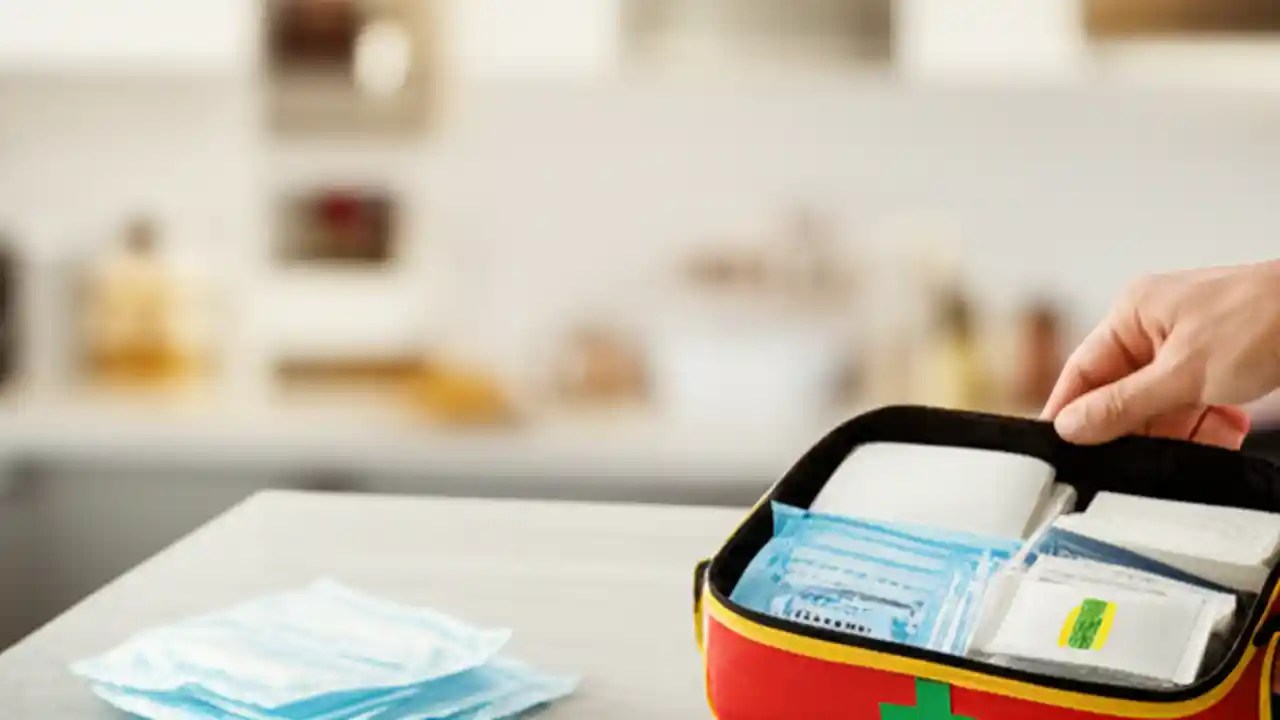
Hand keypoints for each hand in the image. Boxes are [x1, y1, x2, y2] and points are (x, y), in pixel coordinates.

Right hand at [1041, 261, 1279, 447]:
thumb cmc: (1265, 319)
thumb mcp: (1184, 374)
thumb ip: (1122, 405)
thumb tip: (1072, 425)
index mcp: (1134, 314)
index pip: (1083, 371)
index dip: (1070, 411)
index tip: (1061, 448)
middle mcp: (1155, 328)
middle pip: (1122, 394)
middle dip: (1140, 427)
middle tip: (1138, 459)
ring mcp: (1188, 347)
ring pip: (1162, 406)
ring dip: (1181, 430)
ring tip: (1203, 437)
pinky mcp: (1218, 366)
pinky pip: (1194, 406)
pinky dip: (1208, 424)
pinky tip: (1225, 429)